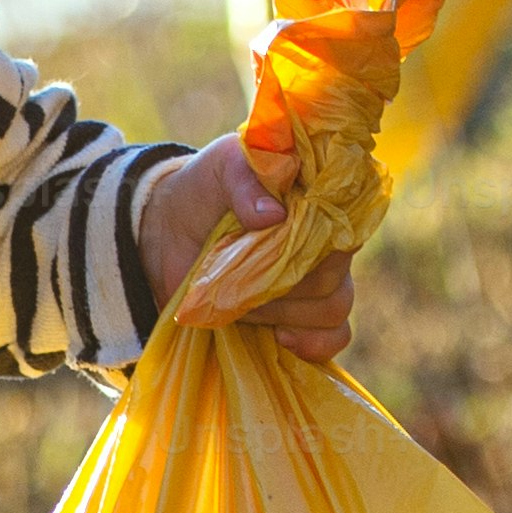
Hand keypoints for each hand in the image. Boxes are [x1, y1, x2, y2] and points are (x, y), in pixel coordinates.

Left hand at [137, 132, 359, 361]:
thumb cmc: (203, 192)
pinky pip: (332, 338)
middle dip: (285, 283)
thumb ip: (244, 181)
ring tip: (244, 304)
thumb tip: (273, 215)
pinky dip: (311, 344)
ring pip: (334, 308)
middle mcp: (326, 245)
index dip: (316, 241)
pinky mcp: (301, 319)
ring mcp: (317, 284)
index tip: (279, 242)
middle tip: (241, 276)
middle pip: (335, 275)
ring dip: (285, 312)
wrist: (168, 236)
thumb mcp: (219, 169)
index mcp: (319, 202)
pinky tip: (280, 337)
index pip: (343, 226)